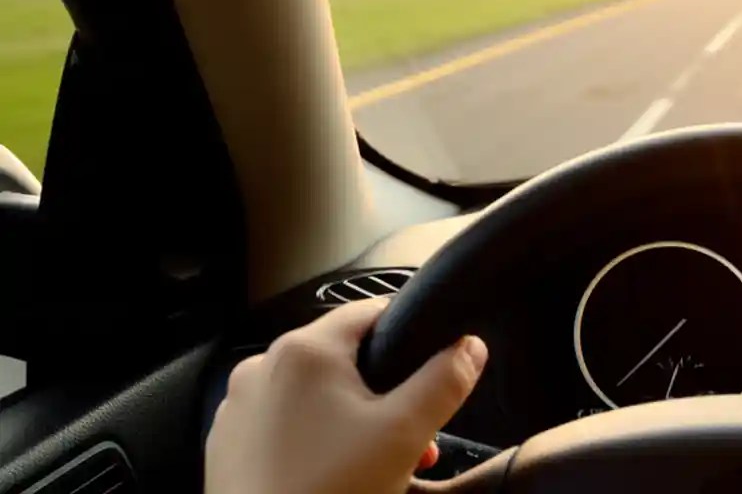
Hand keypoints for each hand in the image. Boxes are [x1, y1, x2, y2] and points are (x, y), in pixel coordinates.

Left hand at [205, 298, 487, 493]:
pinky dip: (312, 439)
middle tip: (411, 439)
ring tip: (377, 464)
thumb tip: (469, 346)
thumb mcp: (405, 434)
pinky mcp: (226, 443)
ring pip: (312, 395)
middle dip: (384, 394)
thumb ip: (444, 381)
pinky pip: (282, 424)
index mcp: (304, 349)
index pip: (371, 312)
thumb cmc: (332, 491)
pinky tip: (333, 474)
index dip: (408, 338)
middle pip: (343, 360)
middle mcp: (261, 366)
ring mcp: (237, 407)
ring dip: (350, 418)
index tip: (428, 377)